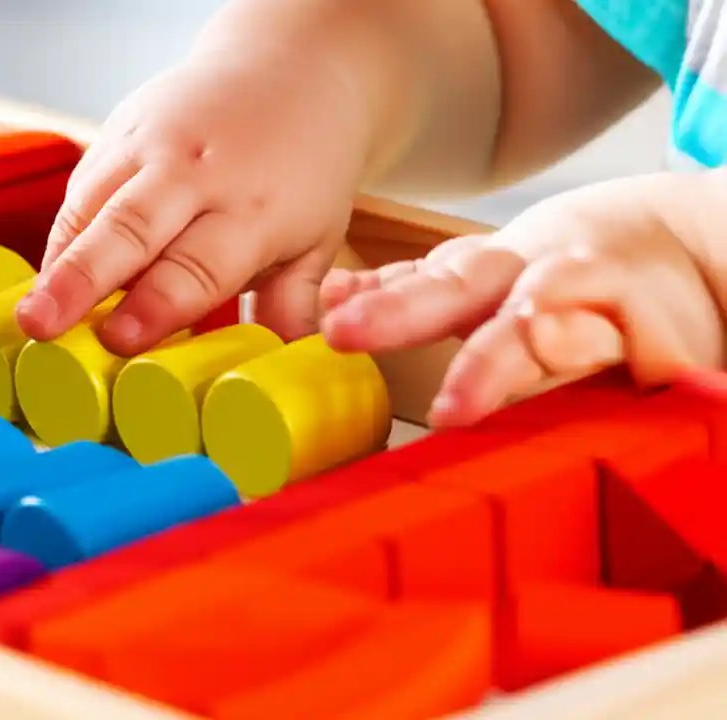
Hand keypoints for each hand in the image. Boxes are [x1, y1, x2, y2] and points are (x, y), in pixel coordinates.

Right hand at [16, 51, 374, 355]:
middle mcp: (196, 173)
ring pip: (92, 206)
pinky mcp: (118, 132)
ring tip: (28, 313)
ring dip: (58, 263)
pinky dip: (63, 238)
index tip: (119, 341)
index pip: (196, 266)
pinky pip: (81, 190)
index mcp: (252, 209)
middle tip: (40, 325)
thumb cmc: (302, 168)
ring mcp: (150, 145)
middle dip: (81, 280)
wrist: (289, 66)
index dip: (156, 306)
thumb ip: (291, 305)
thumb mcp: (318, 239)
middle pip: (128, 229)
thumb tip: (281, 368)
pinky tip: (49, 282)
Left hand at [320, 173, 726, 427]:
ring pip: (543, 329)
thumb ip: (414, 289)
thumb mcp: (488, 273)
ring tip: (457, 400)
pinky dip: (628, 360)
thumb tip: (332, 298)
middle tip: (348, 333)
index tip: (331, 320)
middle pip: (461, 291)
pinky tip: (608, 371)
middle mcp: (534, 278)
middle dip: (402, 313)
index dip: (378, 301)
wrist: (694, 242)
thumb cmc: (576, 270)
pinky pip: (639, 355)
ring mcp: (596, 302)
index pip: (424, 283)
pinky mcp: (658, 339)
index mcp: (488, 272)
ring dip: (496, 359)